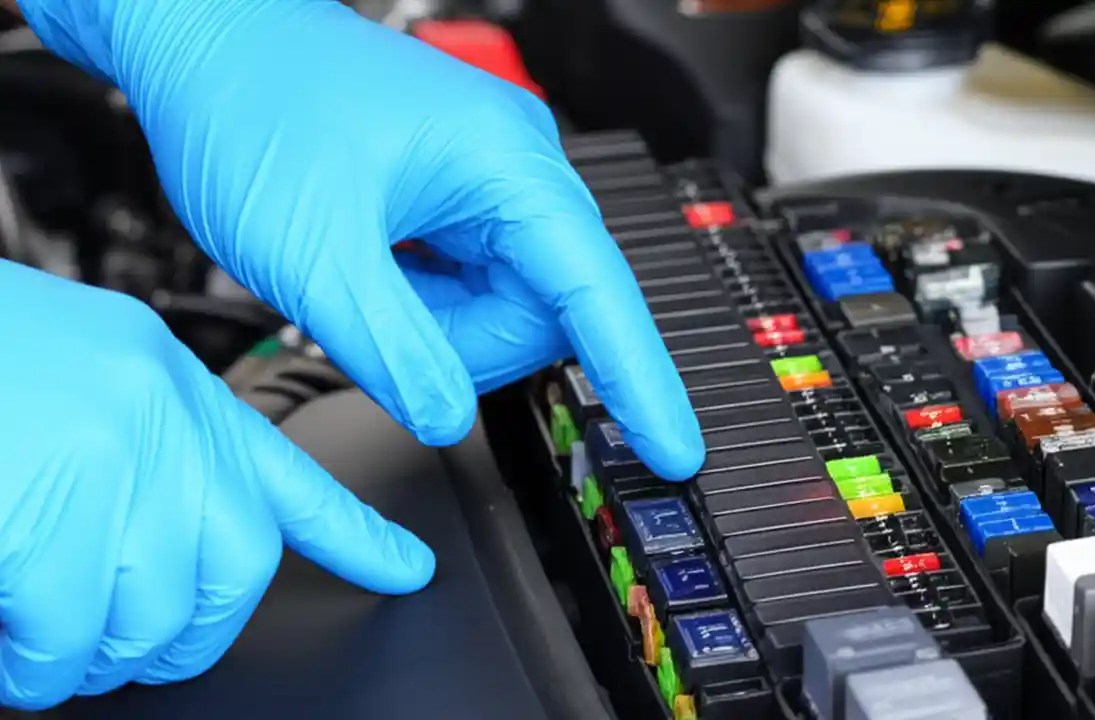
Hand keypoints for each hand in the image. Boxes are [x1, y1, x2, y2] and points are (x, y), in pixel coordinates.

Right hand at [0, 260, 435, 709]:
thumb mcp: (74, 400)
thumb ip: (136, 466)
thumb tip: (158, 569)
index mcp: (165, 386)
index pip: (288, 472)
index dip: (356, 534)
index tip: (407, 570)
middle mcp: (157, 412)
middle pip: (235, 570)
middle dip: (180, 638)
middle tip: (120, 655)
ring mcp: (109, 453)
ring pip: (150, 613)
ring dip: (90, 658)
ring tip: (38, 648)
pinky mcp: (50, 501)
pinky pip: (62, 630)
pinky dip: (29, 663)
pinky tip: (5, 644)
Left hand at [16, 0, 705, 478]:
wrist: (204, 41)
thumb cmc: (254, 103)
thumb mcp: (313, 254)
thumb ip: (393, 352)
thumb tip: (448, 418)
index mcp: (508, 167)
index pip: (599, 295)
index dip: (641, 382)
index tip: (675, 448)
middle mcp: (516, 172)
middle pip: (541, 314)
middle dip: (463, 345)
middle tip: (379, 321)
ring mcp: (489, 185)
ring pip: (500, 308)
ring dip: (431, 324)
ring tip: (359, 275)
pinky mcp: (459, 200)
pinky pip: (468, 284)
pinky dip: (418, 302)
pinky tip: (370, 266)